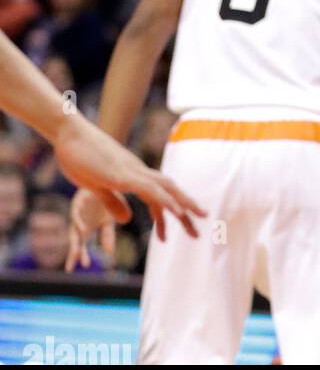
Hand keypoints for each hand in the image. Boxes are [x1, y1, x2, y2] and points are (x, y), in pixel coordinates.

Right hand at [53, 111, 204, 270]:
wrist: (69, 132)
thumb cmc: (79, 156)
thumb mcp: (96, 187)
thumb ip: (112, 202)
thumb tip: (128, 219)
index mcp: (132, 175)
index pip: (157, 195)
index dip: (166, 214)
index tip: (167, 237)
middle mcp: (138, 171)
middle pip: (170, 190)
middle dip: (186, 209)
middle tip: (199, 228)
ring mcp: (131, 170)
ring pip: (166, 187)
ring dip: (183, 204)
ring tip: (198, 219)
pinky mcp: (122, 174)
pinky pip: (149, 188)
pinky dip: (165, 200)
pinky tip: (177, 211)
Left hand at [66, 188, 115, 271]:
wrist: (105, 183)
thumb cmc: (105, 202)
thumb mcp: (109, 221)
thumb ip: (108, 237)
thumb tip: (109, 255)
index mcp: (86, 229)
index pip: (81, 246)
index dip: (81, 256)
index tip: (84, 266)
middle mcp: (79, 223)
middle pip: (75, 242)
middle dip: (74, 254)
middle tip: (71, 268)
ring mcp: (78, 213)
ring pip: (74, 230)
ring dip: (76, 243)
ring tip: (76, 254)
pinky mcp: (78, 202)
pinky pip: (76, 214)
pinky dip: (79, 222)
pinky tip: (82, 229)